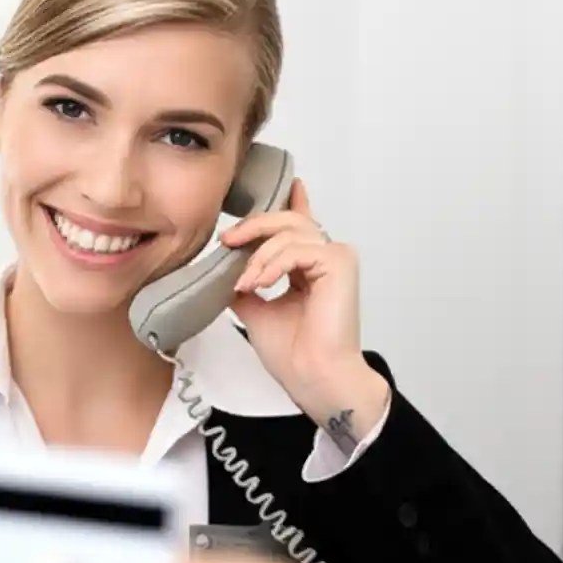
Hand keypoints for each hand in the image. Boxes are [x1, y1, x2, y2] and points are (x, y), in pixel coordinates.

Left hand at [218, 178, 387, 435]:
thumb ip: (246, 282)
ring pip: (288, 232)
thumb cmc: (292, 352)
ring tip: (245, 284)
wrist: (312, 376)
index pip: (300, 225)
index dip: (291, 203)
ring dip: (258, 256)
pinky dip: (272, 263)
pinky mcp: (339, 262)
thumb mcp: (254, 308)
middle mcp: (327, 257)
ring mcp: (336, 258)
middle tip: (228, 240)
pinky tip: (259, 283)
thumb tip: (223, 270)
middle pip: (287, 220)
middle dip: (253, 226)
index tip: (288, 186)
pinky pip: (297, 248)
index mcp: (310, 265)